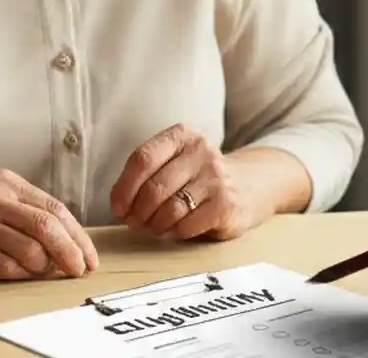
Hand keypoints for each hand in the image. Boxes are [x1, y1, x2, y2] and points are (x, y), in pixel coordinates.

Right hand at [0, 169, 99, 280]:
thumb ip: (23, 208)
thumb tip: (65, 238)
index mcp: (6, 181)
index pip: (55, 208)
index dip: (78, 235)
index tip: (89, 256)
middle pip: (48, 227)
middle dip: (72, 253)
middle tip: (80, 270)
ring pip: (30, 249)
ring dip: (45, 268)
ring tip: (47, 272)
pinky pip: (5, 266)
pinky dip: (21, 275)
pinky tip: (23, 275)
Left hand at [110, 124, 268, 240]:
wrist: (250, 185)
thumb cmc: (199, 177)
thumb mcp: (176, 161)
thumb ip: (148, 173)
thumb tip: (119, 204)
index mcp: (182, 135)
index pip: (143, 158)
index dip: (124, 187)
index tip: (118, 208)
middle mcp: (201, 151)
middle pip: (154, 187)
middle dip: (138, 212)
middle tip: (135, 224)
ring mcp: (216, 177)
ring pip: (169, 209)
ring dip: (154, 225)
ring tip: (154, 228)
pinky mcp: (226, 204)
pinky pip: (187, 225)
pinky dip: (175, 232)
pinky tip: (177, 229)